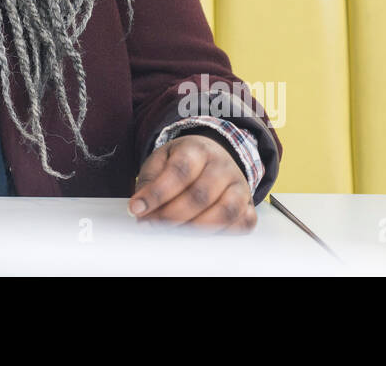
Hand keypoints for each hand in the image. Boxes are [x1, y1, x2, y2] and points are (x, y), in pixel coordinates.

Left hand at [127, 133, 256, 233]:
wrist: (213, 155)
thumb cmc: (182, 162)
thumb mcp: (161, 161)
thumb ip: (149, 182)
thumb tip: (139, 208)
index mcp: (198, 149)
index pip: (179, 171)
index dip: (157, 193)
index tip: (137, 209)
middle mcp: (222, 166)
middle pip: (201, 195)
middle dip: (171, 215)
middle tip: (150, 225)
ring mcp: (239, 185)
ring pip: (224, 212)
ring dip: (195, 228)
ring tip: (172, 233)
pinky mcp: (248, 204)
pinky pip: (243, 224)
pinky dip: (223, 234)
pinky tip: (201, 236)